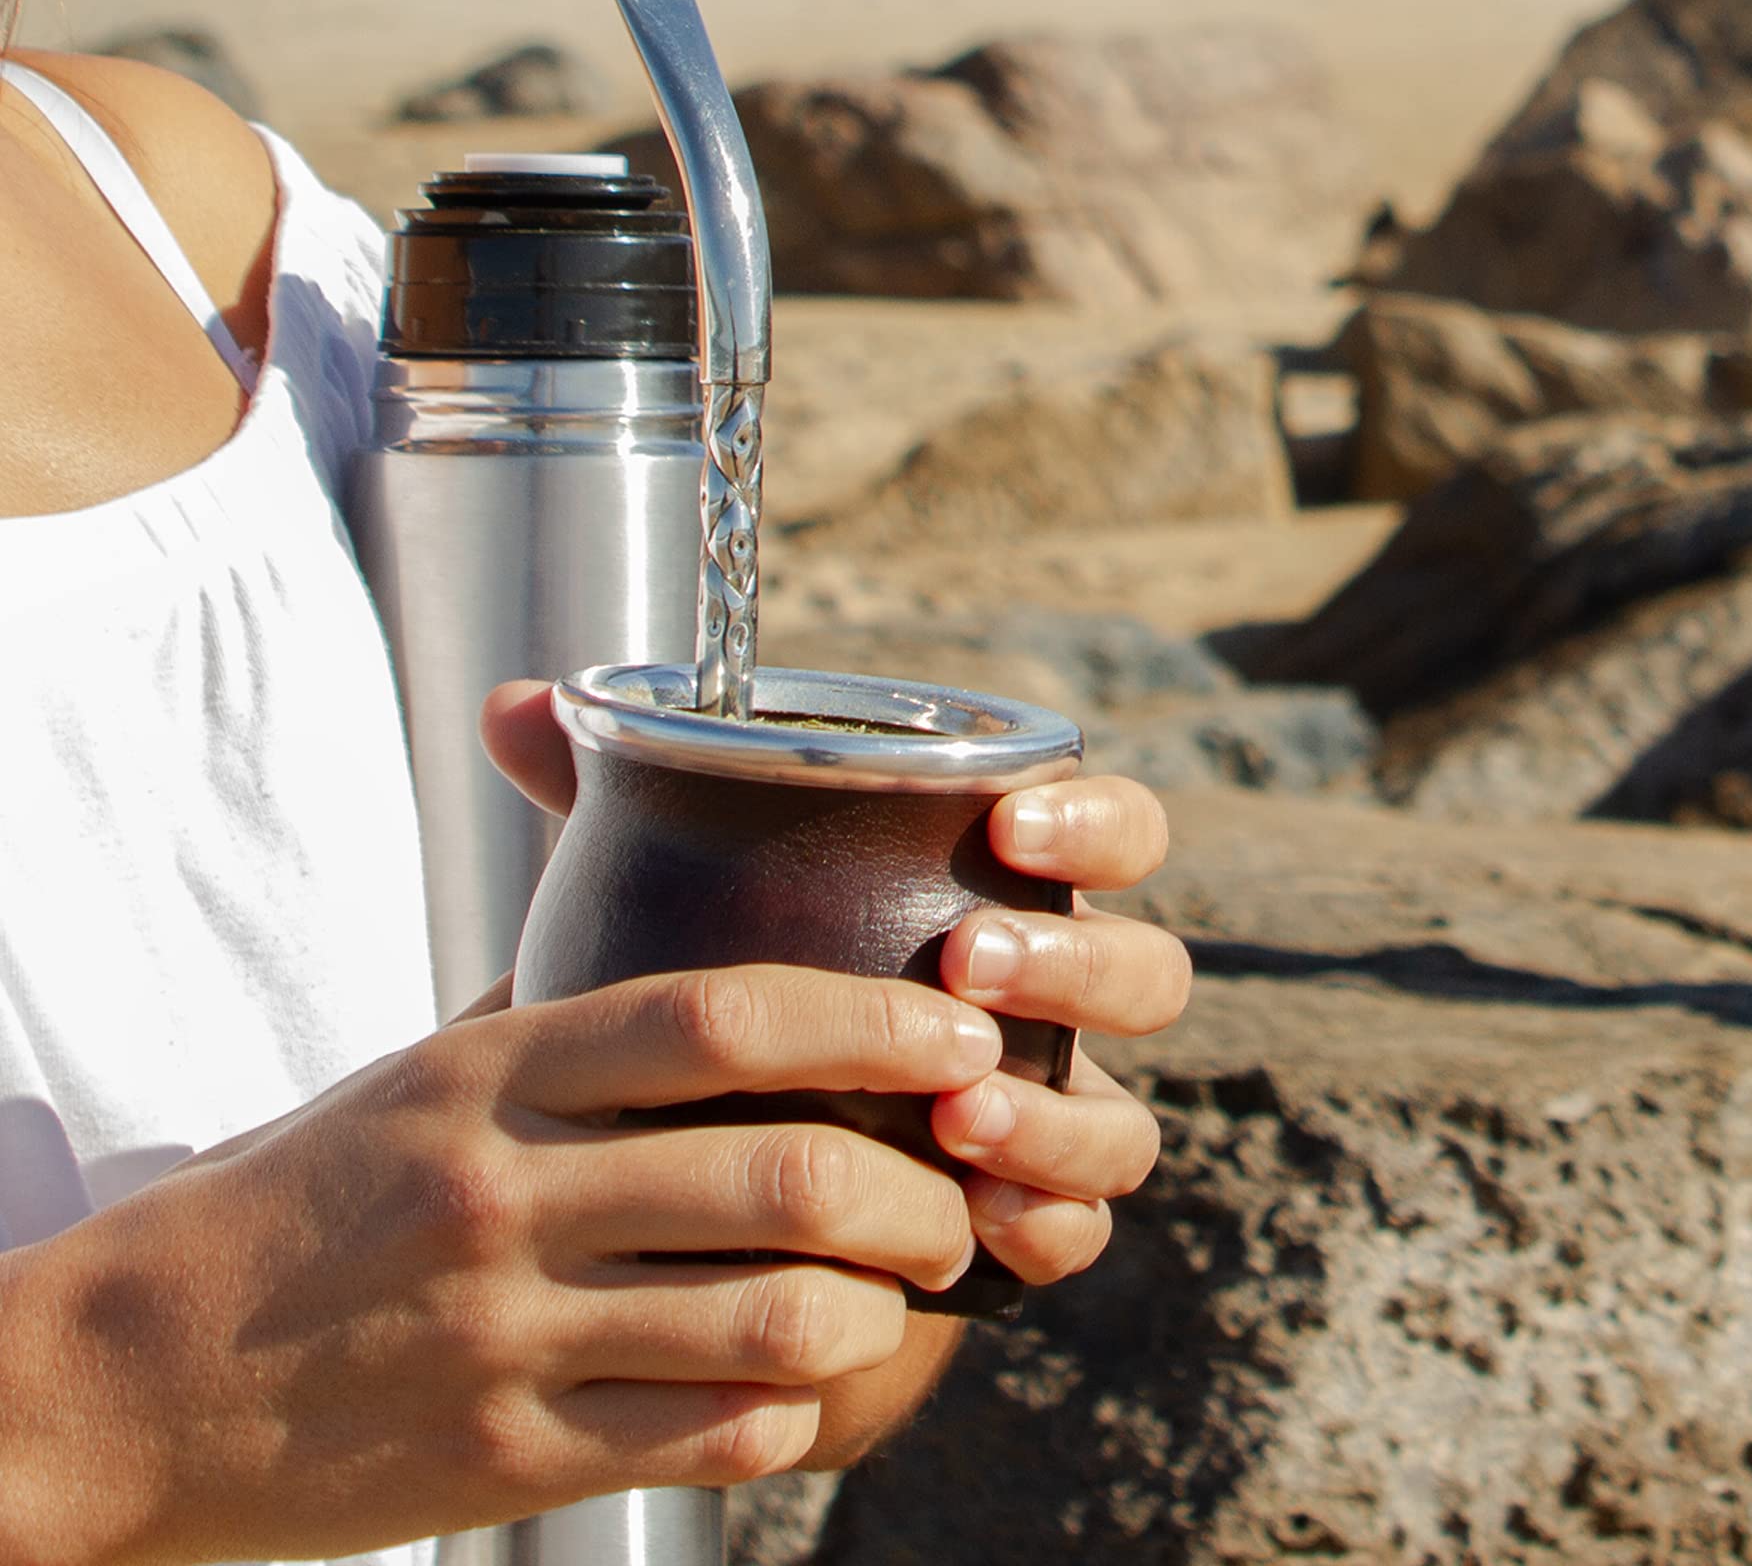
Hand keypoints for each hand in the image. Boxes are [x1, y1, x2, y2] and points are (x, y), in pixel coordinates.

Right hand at [0, 967, 1002, 1564]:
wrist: (137, 1371)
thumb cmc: (312, 1191)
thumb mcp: (426, 1066)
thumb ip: (562, 1010)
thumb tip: (706, 942)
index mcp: (499, 1071)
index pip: (722, 1018)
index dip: (869, 1025)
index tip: (961, 1037)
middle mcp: (510, 1192)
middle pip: (779, 1177)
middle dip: (915, 1190)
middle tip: (960, 1193)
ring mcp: (508, 1335)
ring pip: (769, 1323)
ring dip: (878, 1308)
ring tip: (914, 1290)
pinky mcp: (504, 1462)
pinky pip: (706, 1435)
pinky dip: (795, 1408)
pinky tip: (815, 1382)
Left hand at [482, 682, 1189, 1291]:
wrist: (718, 1179)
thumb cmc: (719, 1002)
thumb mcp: (668, 906)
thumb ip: (611, 804)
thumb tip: (511, 703)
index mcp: (1001, 896)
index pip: (1112, 834)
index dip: (1095, 822)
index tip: (1009, 821)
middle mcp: (1047, 1007)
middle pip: (1146, 974)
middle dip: (1075, 964)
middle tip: (964, 961)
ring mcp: (1048, 1117)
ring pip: (1124, 1120)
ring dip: (1057, 1113)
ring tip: (956, 1116)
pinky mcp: (1020, 1226)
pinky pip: (1077, 1231)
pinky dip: (1038, 1222)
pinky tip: (973, 1222)